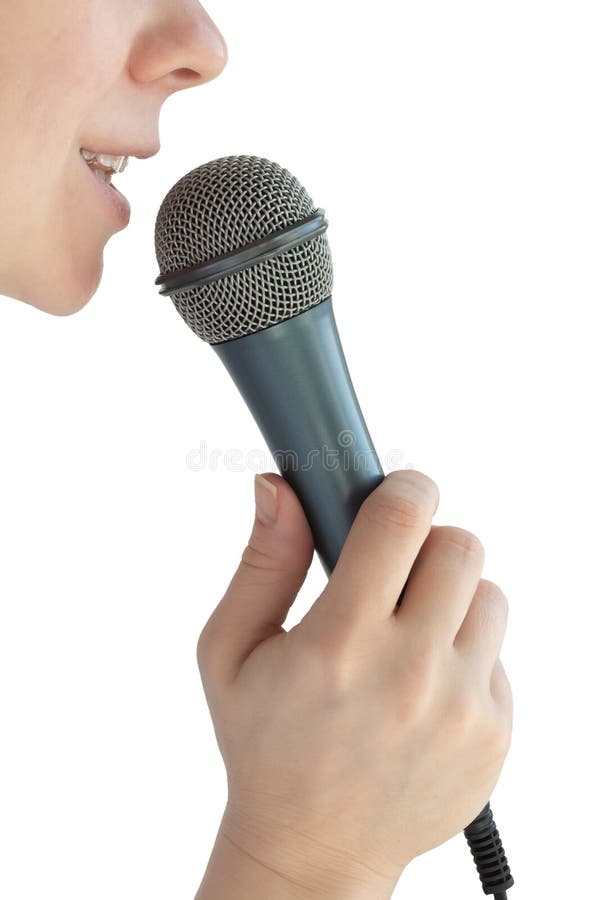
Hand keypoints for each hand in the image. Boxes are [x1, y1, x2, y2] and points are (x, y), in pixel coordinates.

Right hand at [196, 470, 512, 897]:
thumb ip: (263, 562)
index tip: (398, 492)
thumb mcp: (231, 651)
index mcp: (339, 643)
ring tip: (408, 635)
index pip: (401, 520)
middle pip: (460, 546)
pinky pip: (498, 655)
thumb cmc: (263, 745)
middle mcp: (410, 673)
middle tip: (394, 574)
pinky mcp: (492, 734)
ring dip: (451, 599)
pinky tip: (421, 688)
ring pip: (489, 596)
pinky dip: (464, 655)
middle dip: (427, 545)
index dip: (405, 488)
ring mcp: (461, 708)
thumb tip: (279, 489)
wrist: (312, 849)